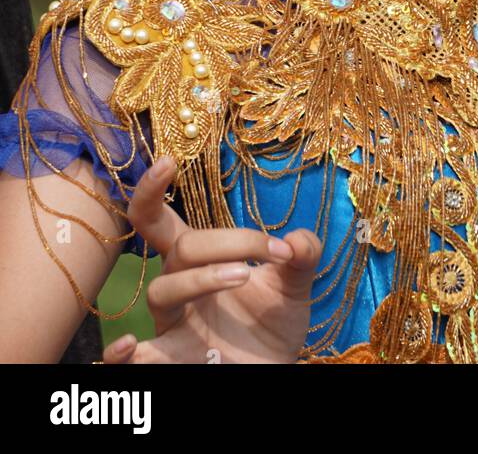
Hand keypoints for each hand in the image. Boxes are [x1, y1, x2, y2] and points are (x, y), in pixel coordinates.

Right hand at [101, 157, 321, 364]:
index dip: (151, 190)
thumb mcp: (295, 283)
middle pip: (179, 249)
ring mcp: (174, 325)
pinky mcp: (173, 361)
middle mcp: (179, 287)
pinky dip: (121, 357)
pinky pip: (133, 364)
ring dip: (202, 278)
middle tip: (263, 250)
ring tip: (244, 277)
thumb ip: (303, 254)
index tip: (168, 162)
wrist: (278, 369)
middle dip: (220, 241)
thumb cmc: (274, 323)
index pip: (159, 219)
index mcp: (197, 259)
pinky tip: (128, 346)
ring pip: (162, 292)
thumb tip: (296, 239)